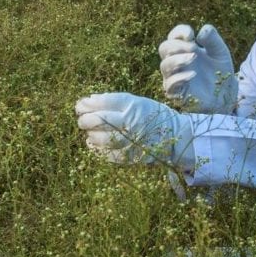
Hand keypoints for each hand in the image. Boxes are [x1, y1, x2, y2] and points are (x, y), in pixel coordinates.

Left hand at [76, 92, 193, 167]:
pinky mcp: (131, 156)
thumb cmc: (154, 115)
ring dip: (90, 135)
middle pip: (100, 120)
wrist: (175, 136)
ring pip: (101, 139)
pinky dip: (97, 149)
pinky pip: (108, 154)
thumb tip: (91, 100)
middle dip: (85, 119)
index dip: (88, 104)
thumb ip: (116, 101)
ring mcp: (131, 140)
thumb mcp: (139, 102)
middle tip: (81, 119)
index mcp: (134, 105)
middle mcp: (131, 122)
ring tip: (88, 132)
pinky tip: (94, 144)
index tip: (80, 105)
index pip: (105, 102)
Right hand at [159, 23, 236, 113]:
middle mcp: (177, 61)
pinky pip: (169, 84)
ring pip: (164, 65)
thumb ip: (212, 39)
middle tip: (193, 47)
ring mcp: (175, 77)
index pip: (174, 36)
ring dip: (178, 59)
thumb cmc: (221, 71)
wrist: (227, 94)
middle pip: (164, 48)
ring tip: (194, 57)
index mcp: (185, 49)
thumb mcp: (220, 51)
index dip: (179, 32)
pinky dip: (179, 78)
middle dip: (177, 45)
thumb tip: (200, 32)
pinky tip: (193, 74)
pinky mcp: (176, 93)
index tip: (191, 35)